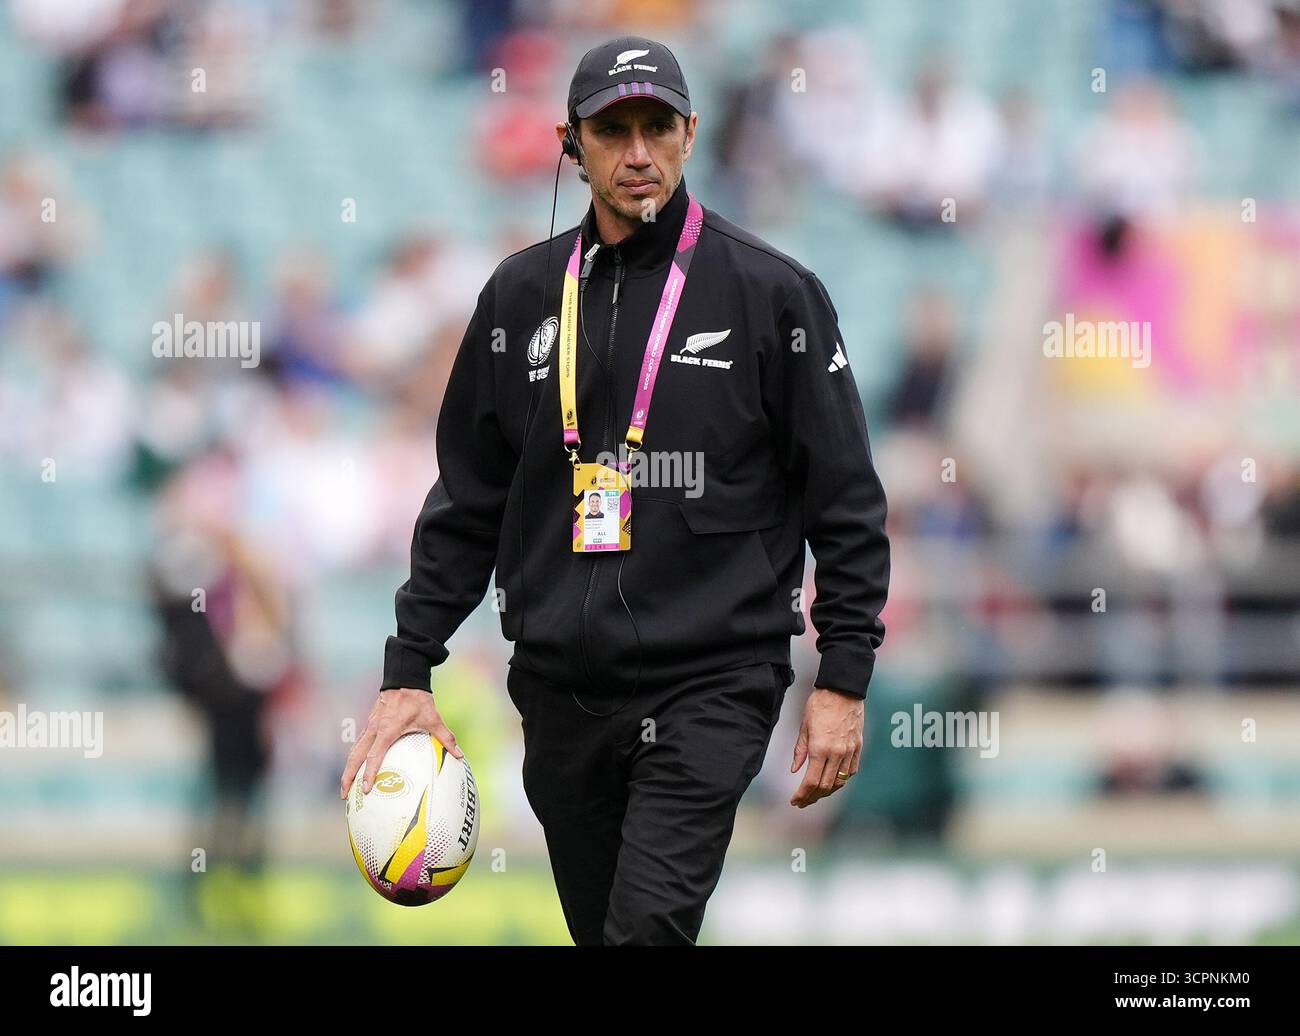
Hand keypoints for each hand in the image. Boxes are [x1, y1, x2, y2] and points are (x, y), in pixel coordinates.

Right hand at [339, 688, 463, 799]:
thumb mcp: (433, 718)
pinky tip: (356, 767)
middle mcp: (374, 730)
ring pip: (354, 751)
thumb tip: (459, 755)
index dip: (369, 773)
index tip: (365, 789)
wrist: (404, 679)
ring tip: (345, 786)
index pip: (374, 756)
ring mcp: (370, 726)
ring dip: (348, 768)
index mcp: (387, 731)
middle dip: (348, 776)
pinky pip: (359, 744)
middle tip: (344, 795)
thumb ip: (446, 737)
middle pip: (355, 757)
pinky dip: (355, 757)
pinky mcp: (370, 724)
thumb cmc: (417, 699)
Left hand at [789, 686, 863, 807]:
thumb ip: (800, 750)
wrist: (843, 689)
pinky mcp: (858, 747)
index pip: (811, 781)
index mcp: (820, 748)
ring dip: (827, 791)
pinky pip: (851, 771)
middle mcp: (836, 753)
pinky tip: (833, 781)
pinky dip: (841, 780)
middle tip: (802, 802)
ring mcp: (850, 751)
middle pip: (825, 786)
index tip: (794, 800)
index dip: (802, 795)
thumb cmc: (820, 704)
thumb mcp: (804, 726)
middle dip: (812, 797)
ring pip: (840, 782)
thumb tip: (795, 769)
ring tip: (815, 794)